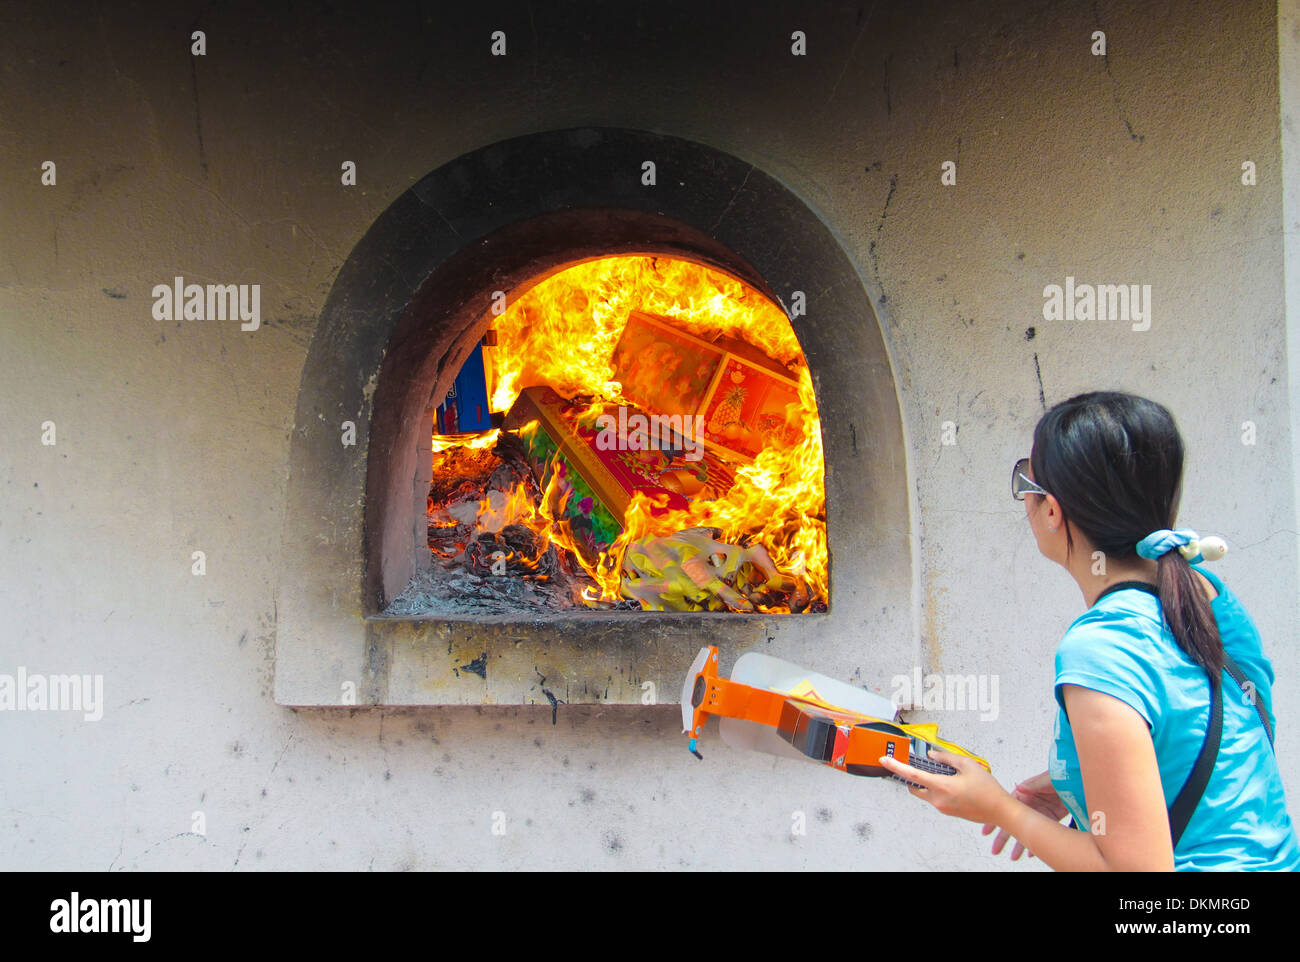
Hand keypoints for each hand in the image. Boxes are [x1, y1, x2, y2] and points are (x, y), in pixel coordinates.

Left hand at [878, 749, 1010, 824]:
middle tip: (921, 765)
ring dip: (929, 782)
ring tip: (948, 774)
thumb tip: (932, 755)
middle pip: (915, 786)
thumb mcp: (968, 765)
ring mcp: (942, 807)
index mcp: (941, 787)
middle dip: (914, 775)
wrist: (1000, 811)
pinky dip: (938, 788)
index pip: (912, 776)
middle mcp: (938, 799)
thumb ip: (947, 758)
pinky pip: (936, 797)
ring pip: (926, 792)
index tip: (884, 760)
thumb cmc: (987, 789)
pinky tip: (955, 783)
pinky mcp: (948, 811)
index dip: (896, 767)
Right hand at [981, 770, 1066, 859]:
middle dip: (1004, 836)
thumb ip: (1034, 785)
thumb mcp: (1047, 779)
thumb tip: (1020, 787)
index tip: (986, 830)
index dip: (996, 820)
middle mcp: (1031, 802)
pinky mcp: (1053, 816)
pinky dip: (1037, 841)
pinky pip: (1042, 831)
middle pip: (1015, 822)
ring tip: (1014, 856)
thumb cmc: (1063, 774)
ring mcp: (1041, 810)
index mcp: (1025, 792)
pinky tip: (1032, 851)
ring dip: (1020, 843)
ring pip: (1028, 829)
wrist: (1080, 778)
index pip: (1007, 808)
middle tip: (996, 849)